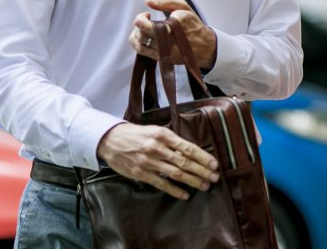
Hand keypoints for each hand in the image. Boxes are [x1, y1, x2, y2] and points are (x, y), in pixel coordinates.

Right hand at [96, 123, 219, 199]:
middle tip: (215, 177)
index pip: (189, 148)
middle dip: (203, 171)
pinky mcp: (141, 174)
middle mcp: (158, 149)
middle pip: (185, 162)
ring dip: (193, 181)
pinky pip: (161, 184)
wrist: (110, 140)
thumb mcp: (156, 131)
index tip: (215, 164)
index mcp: (164, 135)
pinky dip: (175, 191)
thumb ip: (173, 141)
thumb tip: (192, 151)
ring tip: (205, 186)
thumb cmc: (137, 134)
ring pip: (176, 174)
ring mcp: (149, 162)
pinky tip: (185, 195)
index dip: (203, 157)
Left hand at [130, 0, 217, 69]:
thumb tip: (147, 1)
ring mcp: (166, 51)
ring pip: (139, 44)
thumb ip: (165, 2)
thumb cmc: (194, 25)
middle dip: (138, 26)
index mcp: (174, 24)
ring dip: (136, 35)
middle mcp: (169, 39)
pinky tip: (145, 38)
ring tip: (143, 30)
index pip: (145, 25)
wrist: (205, 46)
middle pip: (141, 34)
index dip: (141, 18)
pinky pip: (143, 52)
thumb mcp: (184, 8)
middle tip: (144, 22)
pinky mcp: (163, 58)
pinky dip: (138, 44)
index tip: (147, 15)